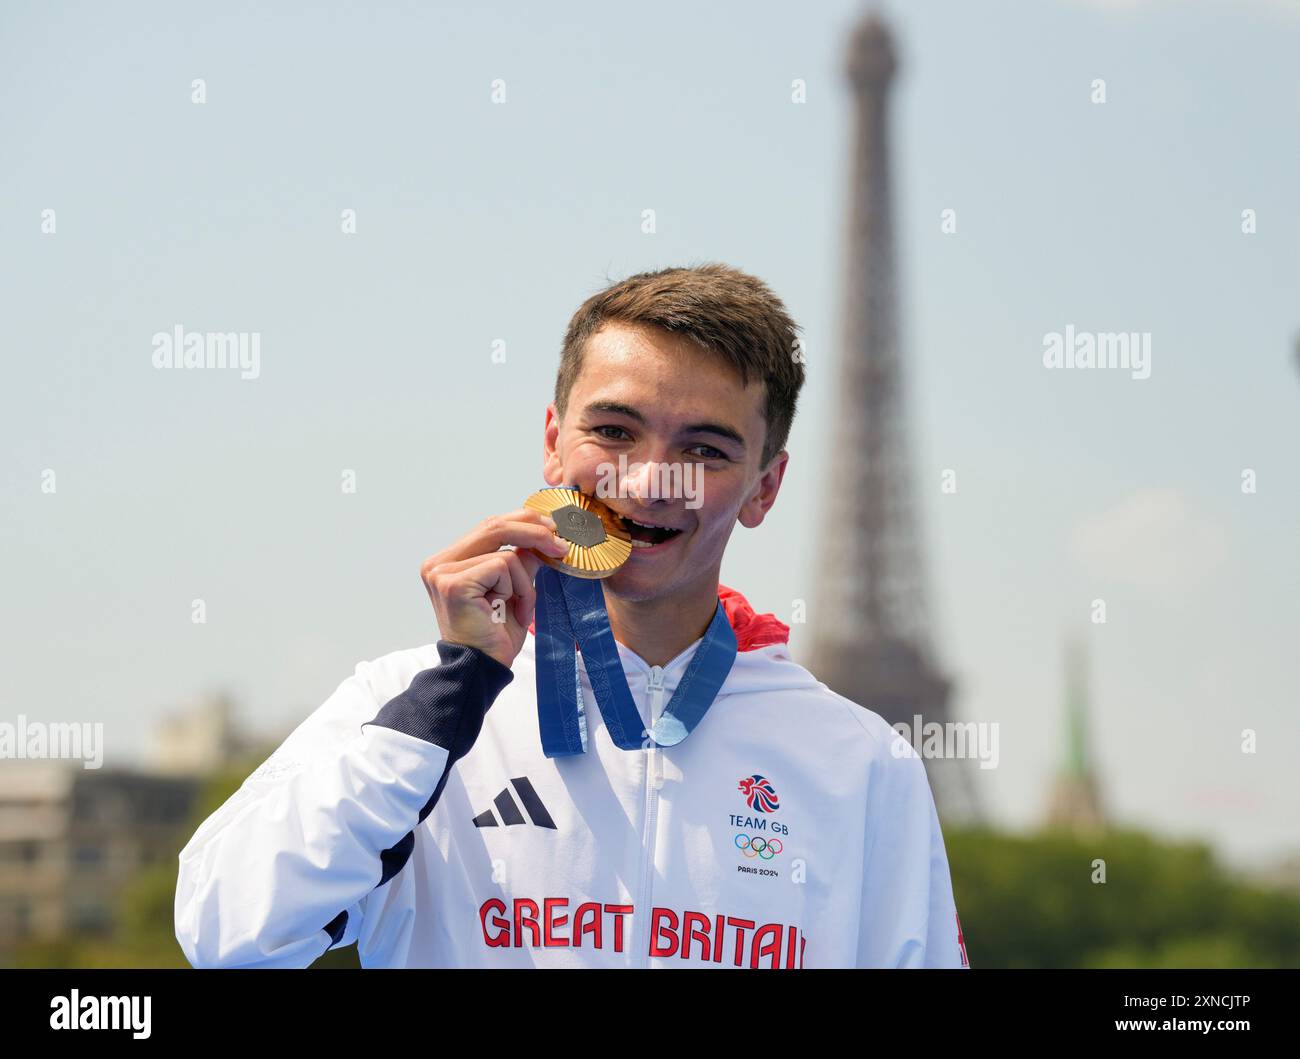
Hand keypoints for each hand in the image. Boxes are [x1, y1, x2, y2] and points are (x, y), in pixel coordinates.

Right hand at [420, 508, 569, 667]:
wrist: (481, 669)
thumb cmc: (495, 634)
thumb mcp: (513, 588)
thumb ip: (520, 560)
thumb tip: (543, 535)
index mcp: (448, 561)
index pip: (488, 527)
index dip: (522, 521)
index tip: (552, 528)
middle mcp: (439, 563)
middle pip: (494, 527)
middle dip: (534, 532)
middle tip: (560, 546)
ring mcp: (442, 572)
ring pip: (506, 555)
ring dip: (524, 584)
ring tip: (518, 609)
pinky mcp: (453, 583)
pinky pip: (502, 568)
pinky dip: (516, 590)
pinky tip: (505, 612)